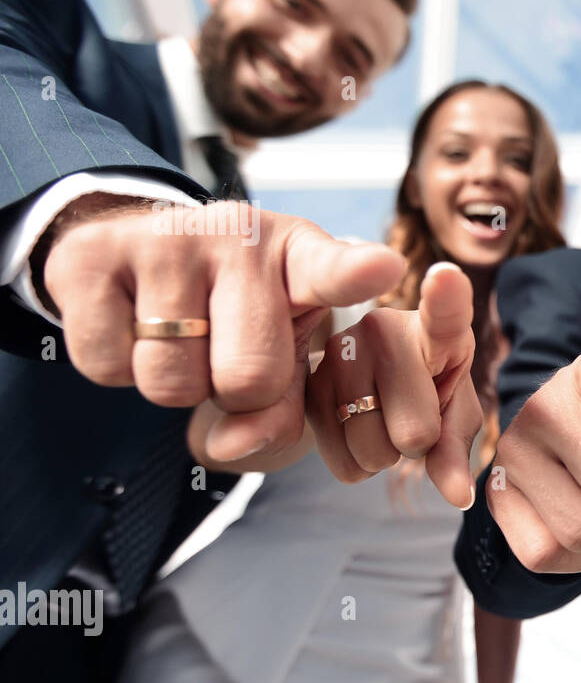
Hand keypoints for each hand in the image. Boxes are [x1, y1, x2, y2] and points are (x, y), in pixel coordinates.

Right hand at [41, 195, 404, 456]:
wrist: (131, 245)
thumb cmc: (231, 304)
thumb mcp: (279, 342)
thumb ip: (281, 405)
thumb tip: (235, 445)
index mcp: (299, 257)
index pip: (333, 269)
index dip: (356, 273)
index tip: (385, 268)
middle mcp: (237, 237)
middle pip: (248, 379)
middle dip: (232, 393)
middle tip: (223, 352)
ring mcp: (164, 243)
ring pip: (171, 383)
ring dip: (173, 383)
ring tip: (180, 336)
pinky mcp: (94, 259)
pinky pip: (109, 366)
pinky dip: (118, 367)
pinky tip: (131, 325)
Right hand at [306, 262, 480, 507]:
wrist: (373, 381)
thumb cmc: (432, 389)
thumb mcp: (455, 412)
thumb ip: (458, 449)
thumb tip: (458, 498)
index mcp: (435, 331)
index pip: (444, 314)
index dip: (447, 297)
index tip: (447, 276)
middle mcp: (382, 329)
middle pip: (415, 433)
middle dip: (419, 442)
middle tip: (411, 413)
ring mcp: (337, 355)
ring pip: (374, 452)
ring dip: (385, 454)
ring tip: (383, 417)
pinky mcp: (305, 387)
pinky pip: (344, 464)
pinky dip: (358, 464)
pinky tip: (357, 429)